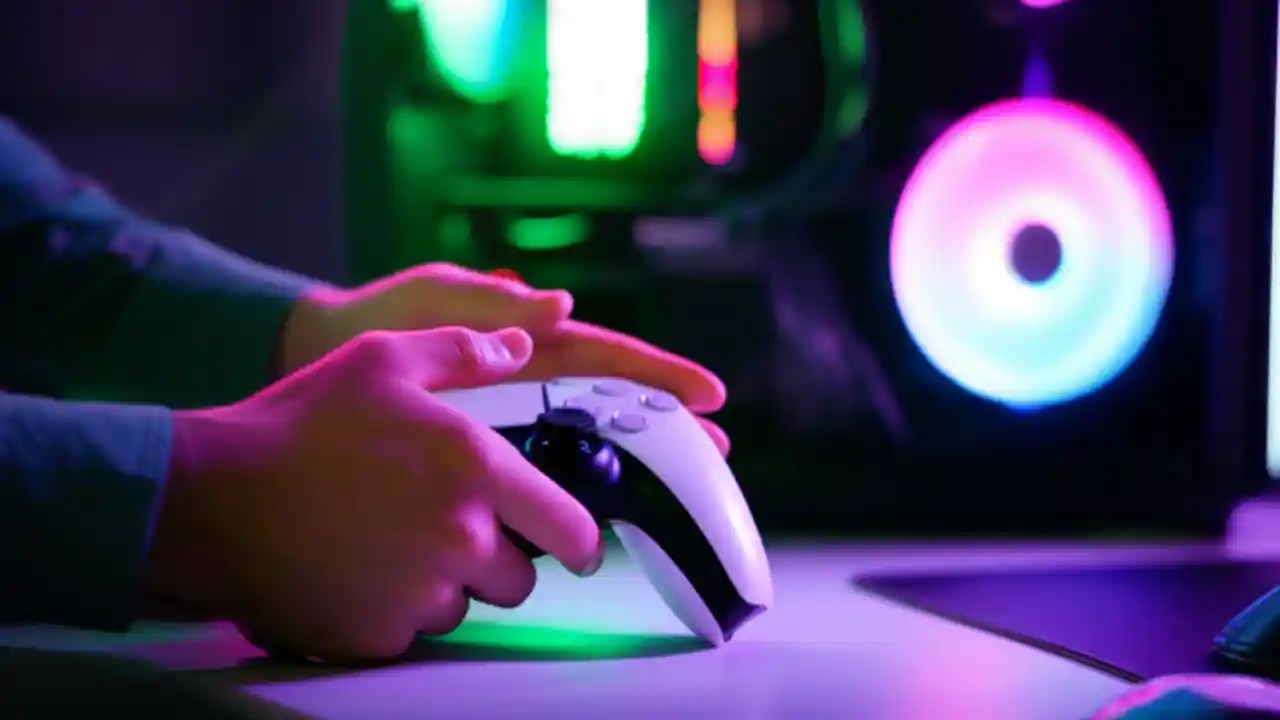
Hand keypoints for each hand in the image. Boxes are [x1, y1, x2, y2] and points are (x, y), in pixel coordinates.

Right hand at [145, 326, 601, 663]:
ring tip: (385, 544)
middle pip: (519, 578)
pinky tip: (354, 571)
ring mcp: (421, 594)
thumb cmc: (298, 423)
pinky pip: (411, 632)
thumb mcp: (383, 360)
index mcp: (477, 471)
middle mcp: (461, 539)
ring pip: (464, 606)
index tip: (575, 545)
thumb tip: (523, 344)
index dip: (579, 540)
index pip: (571, 529)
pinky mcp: (379, 636)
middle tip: (441, 528)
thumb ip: (464, 351)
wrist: (212, 499)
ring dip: (442, 586)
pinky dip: (392, 611)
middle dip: (493, 558)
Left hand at [279, 263, 730, 453]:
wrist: (308, 364)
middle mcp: (522, 383)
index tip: (707, 395)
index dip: (656, 374)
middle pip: (608, 406)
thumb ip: (489, 308)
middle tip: (715, 454)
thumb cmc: (371, 325)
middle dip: (662, 426)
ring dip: (630, 464)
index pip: (603, 357)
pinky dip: (570, 492)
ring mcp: (502, 421)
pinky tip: (597, 519)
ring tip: (679, 491)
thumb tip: (562, 306)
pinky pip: (535, 475)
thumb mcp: (427, 303)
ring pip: (580, 446)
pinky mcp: (475, 457)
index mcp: (519, 341)